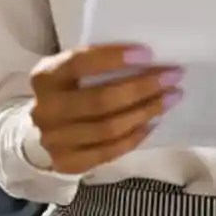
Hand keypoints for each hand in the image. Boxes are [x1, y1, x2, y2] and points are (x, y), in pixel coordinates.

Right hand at [30, 44, 181, 174]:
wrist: (43, 129)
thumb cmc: (68, 90)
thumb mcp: (72, 71)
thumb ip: (97, 64)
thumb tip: (147, 59)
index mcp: (45, 76)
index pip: (79, 63)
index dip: (113, 58)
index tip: (147, 53)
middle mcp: (45, 109)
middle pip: (100, 100)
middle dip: (142, 87)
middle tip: (172, 77)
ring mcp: (54, 139)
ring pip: (108, 128)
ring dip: (145, 112)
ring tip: (169, 98)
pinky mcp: (68, 162)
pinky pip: (109, 151)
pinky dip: (135, 137)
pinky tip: (152, 123)